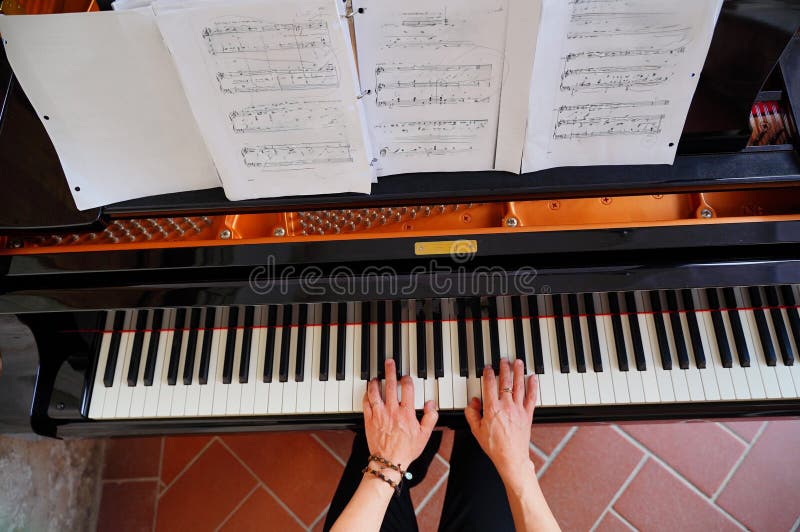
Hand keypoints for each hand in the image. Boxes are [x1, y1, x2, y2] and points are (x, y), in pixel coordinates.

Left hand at [363, 358, 437, 469]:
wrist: (389, 462)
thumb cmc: (406, 450)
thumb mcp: (425, 435)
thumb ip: (430, 418)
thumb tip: (432, 404)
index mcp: (406, 413)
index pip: (407, 389)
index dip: (407, 379)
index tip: (407, 377)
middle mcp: (392, 411)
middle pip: (391, 385)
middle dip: (390, 371)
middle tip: (389, 363)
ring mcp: (379, 414)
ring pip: (375, 392)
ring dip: (376, 382)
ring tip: (376, 376)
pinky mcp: (369, 420)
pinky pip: (366, 403)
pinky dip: (366, 395)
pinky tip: (368, 391)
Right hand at [464, 358, 537, 480]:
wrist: (511, 458)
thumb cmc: (494, 446)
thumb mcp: (476, 430)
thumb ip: (472, 413)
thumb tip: (473, 402)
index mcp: (492, 408)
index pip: (489, 385)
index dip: (488, 374)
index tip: (488, 368)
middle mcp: (506, 406)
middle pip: (505, 382)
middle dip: (504, 368)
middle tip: (504, 360)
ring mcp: (518, 409)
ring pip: (519, 386)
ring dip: (518, 372)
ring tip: (518, 362)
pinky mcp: (528, 415)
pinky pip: (531, 397)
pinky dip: (533, 387)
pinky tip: (533, 378)